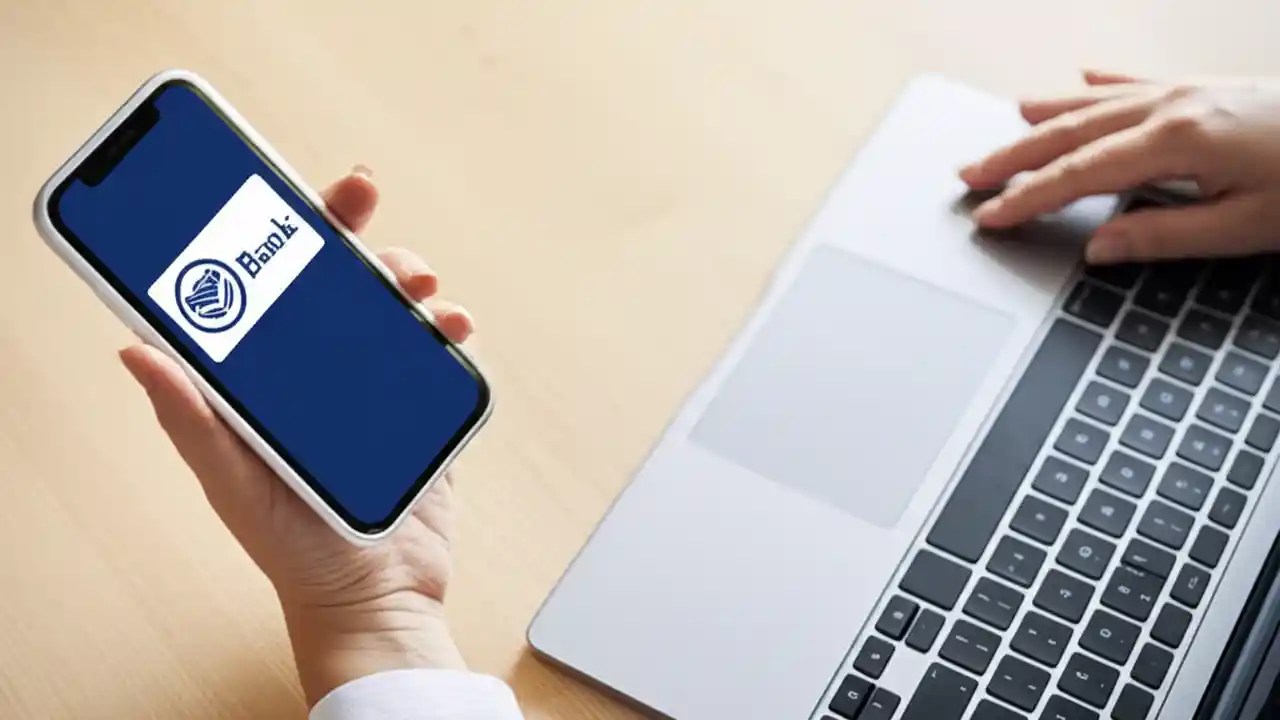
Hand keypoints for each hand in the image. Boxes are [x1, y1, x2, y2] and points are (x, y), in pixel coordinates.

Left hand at [119, 168, 475, 705]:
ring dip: (406, 276)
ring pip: (393, 305)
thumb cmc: (292, 547)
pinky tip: (454, 327)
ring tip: (416, 282)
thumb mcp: (231, 481)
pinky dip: (452, 329)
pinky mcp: (425, 407)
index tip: (285, 192)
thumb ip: (190, 419)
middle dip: (350, 229)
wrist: (375, 595)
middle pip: (336, 279)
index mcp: (269, 377)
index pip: (268, 287)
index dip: (275, 234)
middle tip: (359, 196)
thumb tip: (136, 349)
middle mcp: (322, 370)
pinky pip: (441, 353)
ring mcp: (378, 384)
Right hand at [960, 70, 1279, 263]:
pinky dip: (1105, 82)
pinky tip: (1083, 77)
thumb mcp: (1246, 227)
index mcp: (1177, 140)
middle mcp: (1175, 105)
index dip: (1028, 200)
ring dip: (1046, 116)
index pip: (1080, 175)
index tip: (989, 217)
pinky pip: (1142, 80)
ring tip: (1005, 127)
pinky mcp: (1212, 86)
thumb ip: (1163, 236)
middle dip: (1016, 156)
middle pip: (1073, 132)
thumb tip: (1098, 248)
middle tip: (970, 175)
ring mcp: (1192, 89)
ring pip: (1098, 102)